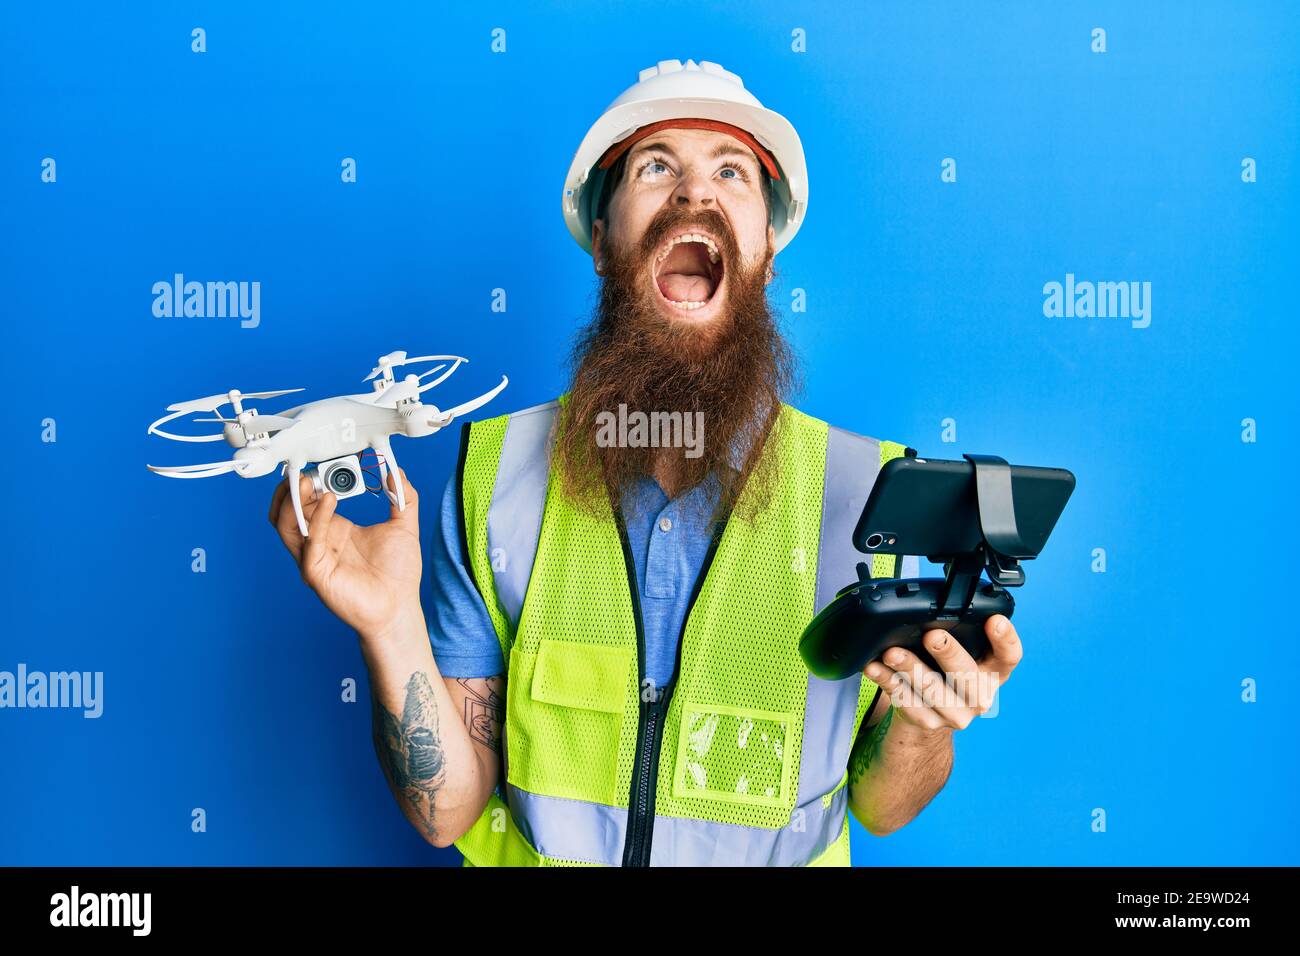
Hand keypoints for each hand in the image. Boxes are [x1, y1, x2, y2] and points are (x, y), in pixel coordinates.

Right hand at [268, 464, 422, 642]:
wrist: (399, 608)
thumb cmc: (398, 574)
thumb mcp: (404, 526)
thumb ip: (403, 497)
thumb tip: (396, 470)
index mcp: (334, 529)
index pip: (308, 500)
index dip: (312, 480)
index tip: (324, 462)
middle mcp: (320, 542)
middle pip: (288, 509)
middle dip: (293, 487)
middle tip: (306, 468)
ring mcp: (314, 558)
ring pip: (286, 525)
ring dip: (293, 500)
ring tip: (309, 480)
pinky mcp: (316, 573)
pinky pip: (308, 543)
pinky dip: (316, 519)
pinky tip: (330, 501)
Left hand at [863, 614, 1020, 732]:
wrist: (930, 710)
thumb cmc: (946, 670)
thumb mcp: (960, 652)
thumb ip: (957, 633)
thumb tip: (931, 608)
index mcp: (994, 672)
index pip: (1010, 656)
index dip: (1005, 639)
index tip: (994, 620)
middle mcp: (979, 696)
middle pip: (968, 676)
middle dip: (949, 653)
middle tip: (932, 636)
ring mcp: (956, 714)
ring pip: (932, 690)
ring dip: (910, 668)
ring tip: (892, 653)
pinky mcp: (929, 723)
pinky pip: (906, 702)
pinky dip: (887, 682)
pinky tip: (875, 669)